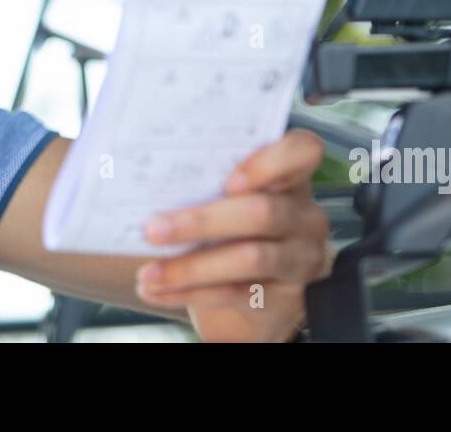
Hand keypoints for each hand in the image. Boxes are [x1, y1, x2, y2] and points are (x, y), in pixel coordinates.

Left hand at [134, 129, 331, 341]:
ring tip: (148, 272)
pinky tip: (155, 290)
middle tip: (153, 229)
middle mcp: (305, 217)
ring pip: (249, 259)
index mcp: (291, 177)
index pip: (302, 151)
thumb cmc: (231, 225)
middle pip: (262, 212)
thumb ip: (205, 185)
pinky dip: (188, 292)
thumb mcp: (226, 199)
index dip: (270, 162)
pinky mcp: (284, 299)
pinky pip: (234, 294)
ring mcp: (299, 260)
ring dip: (190, 266)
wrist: (252, 287)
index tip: (228, 181)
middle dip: (201, 221)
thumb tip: (145, 183)